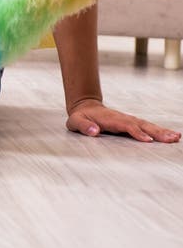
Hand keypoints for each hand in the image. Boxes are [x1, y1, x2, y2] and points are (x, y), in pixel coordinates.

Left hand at [66, 98, 180, 142]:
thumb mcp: (76, 122)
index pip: (126, 126)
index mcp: (111, 119)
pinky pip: (146, 128)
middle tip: (171, 138)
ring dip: (161, 132)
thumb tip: (95, 131)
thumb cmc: (81, 117)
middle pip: (142, 125)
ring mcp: (128, 120)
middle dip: (156, 132)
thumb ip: (84, 126)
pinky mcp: (131, 124)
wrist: (85, 107)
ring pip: (147, 126)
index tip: (147, 140)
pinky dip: (158, 132)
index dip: (136, 132)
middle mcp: (122, 118)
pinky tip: (170, 136)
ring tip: (176, 137)